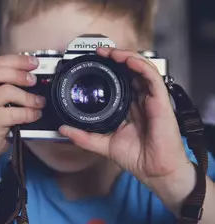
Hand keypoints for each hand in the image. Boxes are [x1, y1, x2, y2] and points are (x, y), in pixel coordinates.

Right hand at [0, 54, 45, 155]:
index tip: (32, 62)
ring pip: (8, 91)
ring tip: (37, 101)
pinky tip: (34, 114)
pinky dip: (29, 112)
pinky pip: (15, 112)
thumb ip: (1, 83)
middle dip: (20, 73)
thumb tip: (27, 71)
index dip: (17, 60)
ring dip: (28, 96)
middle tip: (33, 80)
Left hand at [59, 47, 190, 190]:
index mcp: (129, 106)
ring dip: (126, 56)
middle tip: (99, 52)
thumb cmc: (136, 157)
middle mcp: (140, 99)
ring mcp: (151, 99)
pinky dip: (140, 66)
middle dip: (115, 57)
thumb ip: (83, 136)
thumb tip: (63, 129)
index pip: (120, 80)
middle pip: (130, 70)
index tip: (93, 62)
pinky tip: (128, 61)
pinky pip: (152, 77)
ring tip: (111, 52)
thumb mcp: (103, 144)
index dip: (109, 68)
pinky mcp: (161, 101)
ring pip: (141, 68)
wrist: (154, 171)